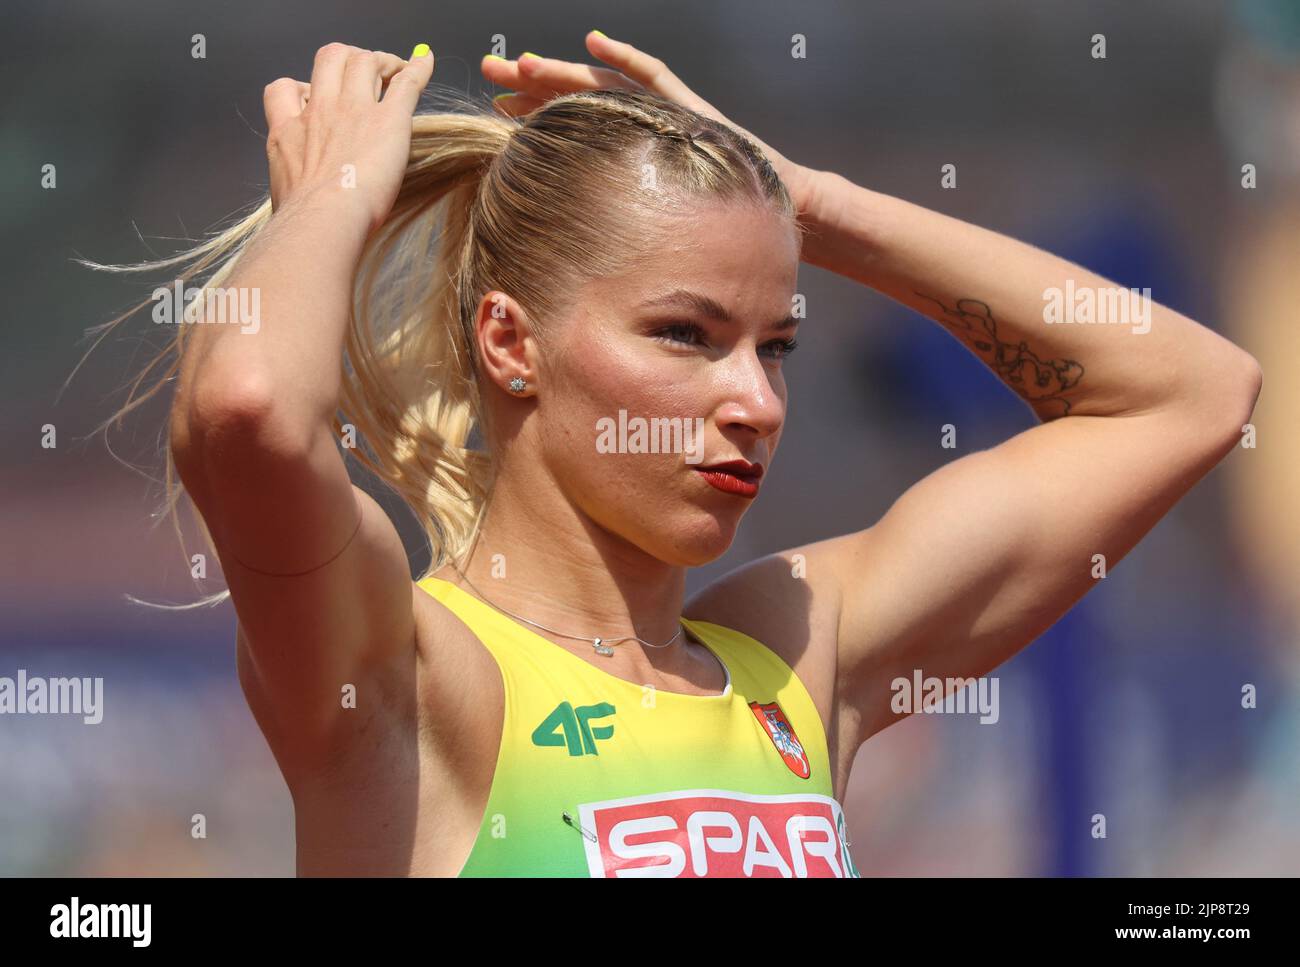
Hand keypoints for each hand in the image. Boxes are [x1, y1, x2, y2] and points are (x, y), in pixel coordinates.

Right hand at [263, 42, 435, 235]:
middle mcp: (320, 112)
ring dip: (383, 61)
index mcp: (289, 133)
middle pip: (330, 59)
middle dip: (348, 59)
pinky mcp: (388, 121)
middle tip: (366, 75)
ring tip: (396, 73)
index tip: (316, 96)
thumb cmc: (304, 224)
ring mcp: (353, 111)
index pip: (284, 89)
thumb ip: (293, 184)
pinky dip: (418, 67)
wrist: (322, 220)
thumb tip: (301, 202)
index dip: (301, 87)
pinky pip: (406, 81)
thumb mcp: (283, 197)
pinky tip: (425, 61)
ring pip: (365, 61)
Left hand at [481, 31, 821, 216]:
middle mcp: (637, 124)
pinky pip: (653, 76)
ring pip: (604, 82)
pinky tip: (596, 42)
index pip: (570, 122)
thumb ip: (616, 220)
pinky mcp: (688, 108)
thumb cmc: (712, 222)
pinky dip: (624, 58)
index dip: (533, 112)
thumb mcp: (651, 224)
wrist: (773, 203)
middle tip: (491, 73)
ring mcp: (662, 112)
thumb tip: (569, 244)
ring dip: (564, 70)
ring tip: (526, 61)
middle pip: (576, 95)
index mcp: (623, 148)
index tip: (495, 109)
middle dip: (532, 84)